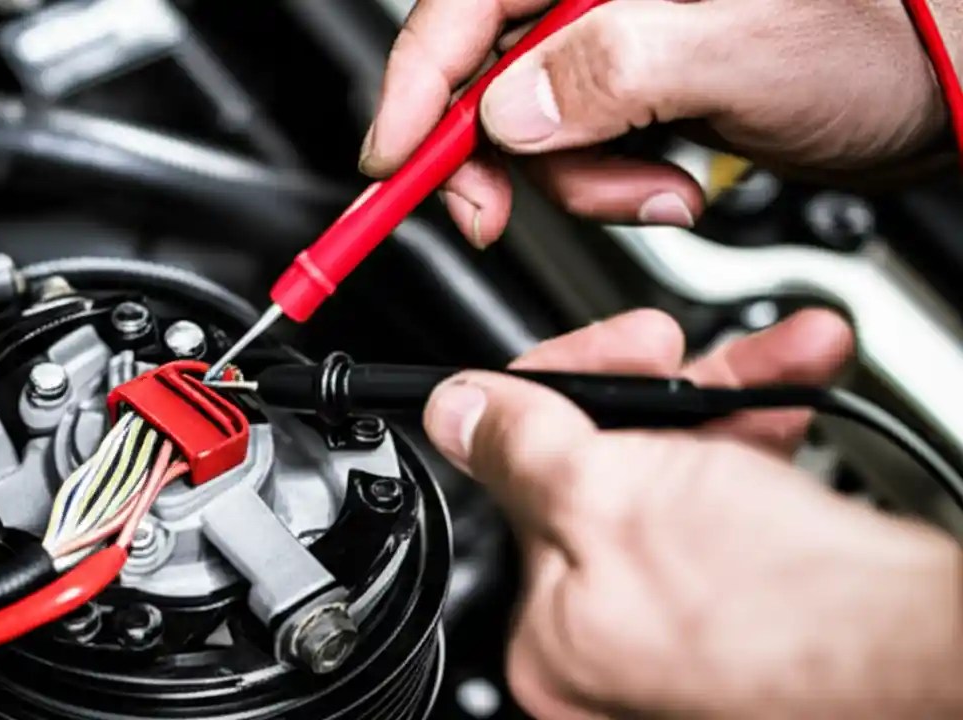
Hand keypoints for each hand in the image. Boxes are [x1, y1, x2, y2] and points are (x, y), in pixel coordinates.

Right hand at [362, 0, 951, 243]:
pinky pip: (577, 152)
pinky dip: (605, 189)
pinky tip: (663, 189)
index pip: (464, 10)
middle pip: (482, 78)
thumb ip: (608, 71)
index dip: (415, 88)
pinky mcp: (636, 96)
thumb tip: (509, 113)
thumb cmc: (876, 39)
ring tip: (653, 194)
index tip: (391, 162)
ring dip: (572, 184)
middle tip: (491, 213)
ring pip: (529, 129)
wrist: (937, 90)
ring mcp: (616, 48)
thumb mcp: (734, 48)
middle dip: (491, 158)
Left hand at [423, 309, 962, 717]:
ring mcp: (682, 624)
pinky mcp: (752, 606)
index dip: (545, 394)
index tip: (586, 357)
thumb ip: (520, 447)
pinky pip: (733, 501)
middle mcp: (607, 638)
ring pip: (677, 472)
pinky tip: (787, 394)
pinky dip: (759, 441)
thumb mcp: (610, 494)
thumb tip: (457, 413)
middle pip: (601, 467)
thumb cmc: (784, 610)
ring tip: (775, 358)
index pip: (516, 477)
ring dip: (722, 398)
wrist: (934, 653)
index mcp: (549, 631)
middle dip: (653, 388)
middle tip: (676, 347)